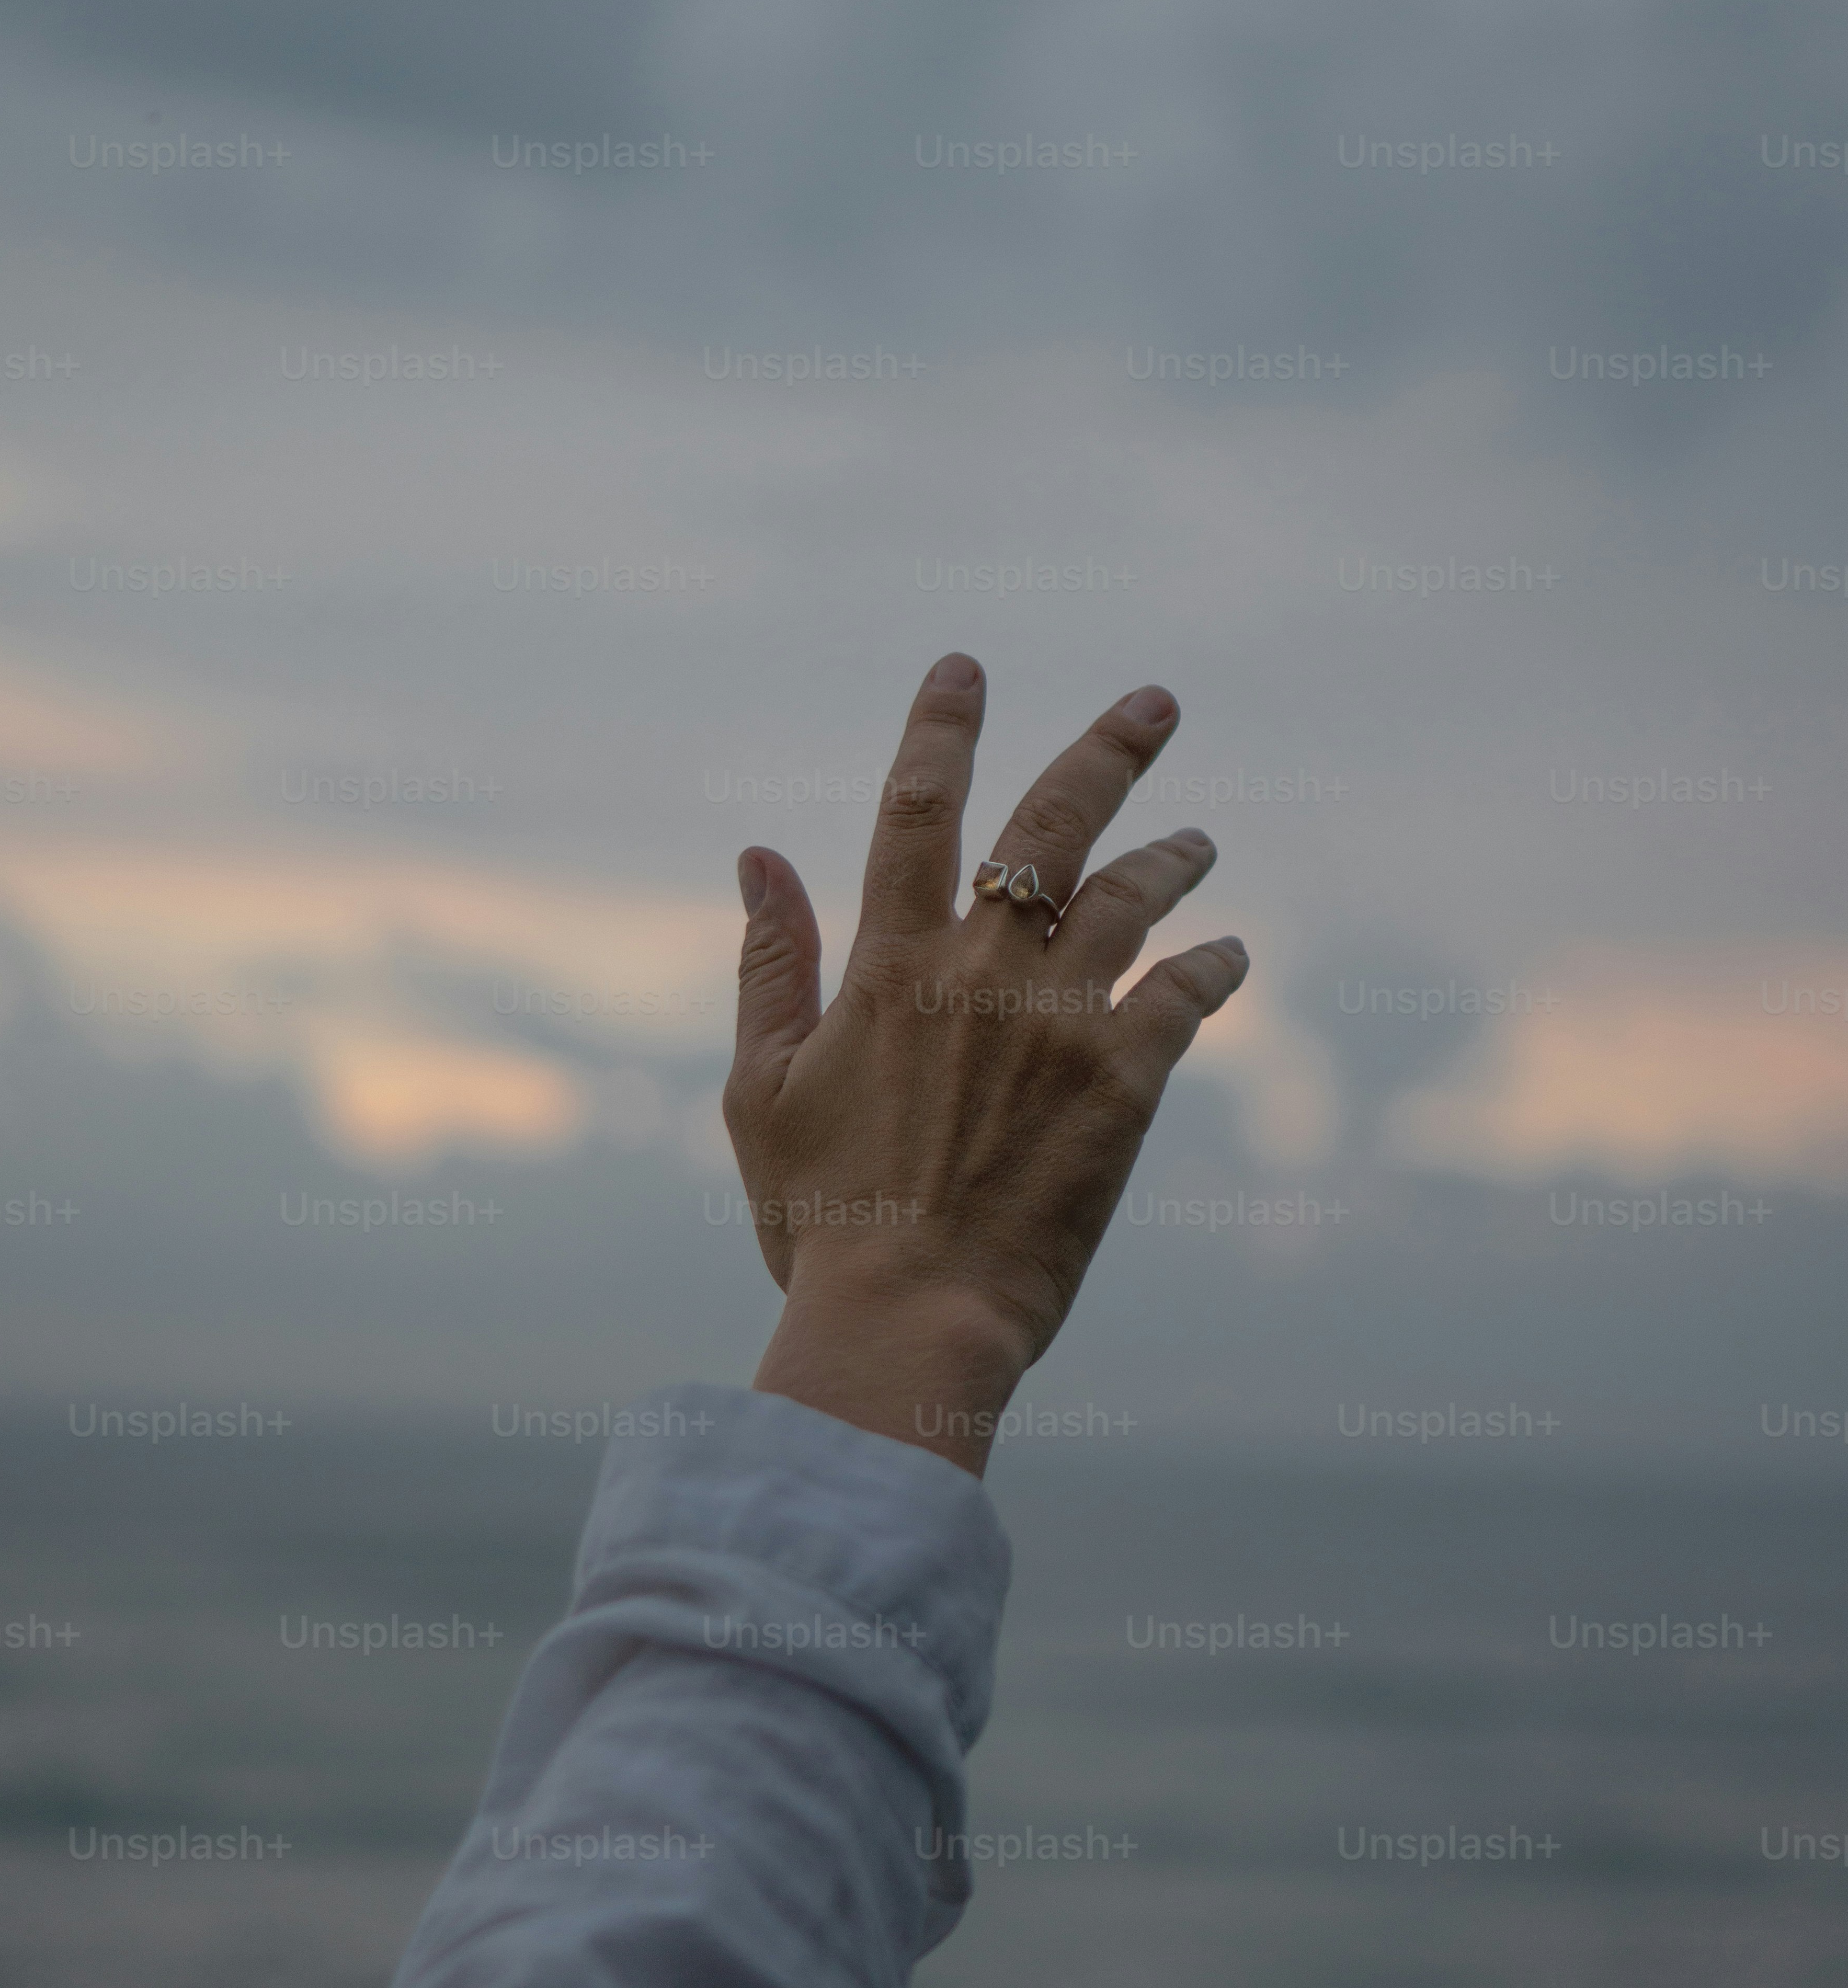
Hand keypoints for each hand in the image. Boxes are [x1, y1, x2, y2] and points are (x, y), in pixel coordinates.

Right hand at [724, 656, 1247, 1472]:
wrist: (910, 1320)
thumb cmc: (821, 1219)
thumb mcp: (761, 1089)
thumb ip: (770, 962)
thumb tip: (757, 854)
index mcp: (889, 965)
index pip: (916, 808)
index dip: (940, 728)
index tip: (964, 667)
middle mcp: (982, 971)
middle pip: (1054, 821)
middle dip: (1109, 749)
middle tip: (1158, 702)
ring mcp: (1062, 1021)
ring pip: (1136, 897)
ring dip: (1173, 856)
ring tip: (1199, 841)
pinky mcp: (1126, 1081)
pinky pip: (1187, 993)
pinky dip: (1213, 965)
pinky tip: (1230, 956)